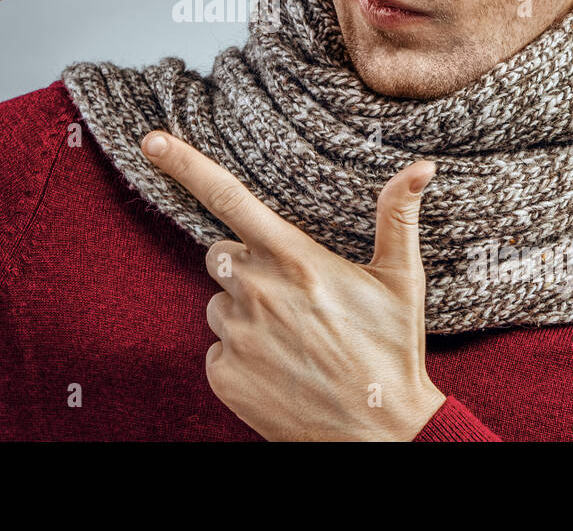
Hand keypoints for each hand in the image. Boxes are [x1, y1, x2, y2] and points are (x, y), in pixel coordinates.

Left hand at [140, 130, 445, 440]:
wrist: (380, 433)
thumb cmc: (391, 350)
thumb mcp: (401, 280)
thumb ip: (397, 216)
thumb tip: (421, 166)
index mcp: (294, 258)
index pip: (227, 196)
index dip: (185, 163)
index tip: (151, 140)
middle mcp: (258, 291)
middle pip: (221, 255)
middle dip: (245, 266)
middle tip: (290, 295)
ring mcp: (237, 335)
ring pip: (218, 304)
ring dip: (244, 313)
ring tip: (291, 338)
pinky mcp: (223, 375)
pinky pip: (216, 349)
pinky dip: (239, 356)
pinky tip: (278, 368)